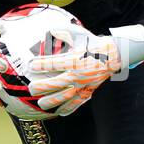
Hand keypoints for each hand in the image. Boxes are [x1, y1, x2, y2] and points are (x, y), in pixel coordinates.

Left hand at [26, 24, 143, 115]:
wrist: (114, 54)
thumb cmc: (93, 43)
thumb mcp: (78, 35)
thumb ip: (62, 33)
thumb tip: (48, 30)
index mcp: (75, 59)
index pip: (53, 63)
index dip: (40, 65)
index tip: (29, 65)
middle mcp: (78, 74)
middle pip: (56, 83)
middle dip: (42, 87)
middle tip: (31, 88)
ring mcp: (84, 84)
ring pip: (65, 97)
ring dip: (52, 102)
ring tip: (41, 105)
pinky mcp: (89, 90)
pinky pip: (78, 102)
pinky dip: (69, 109)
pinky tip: (60, 113)